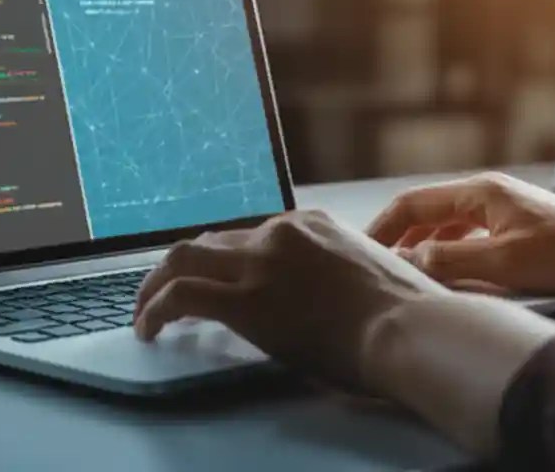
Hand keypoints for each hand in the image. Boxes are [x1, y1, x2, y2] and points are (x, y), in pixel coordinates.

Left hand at [133, 210, 445, 388]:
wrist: (411, 328)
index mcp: (314, 225)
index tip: (217, 281)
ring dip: (155, 284)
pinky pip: (181, 295)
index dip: (225, 262)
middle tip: (164, 293)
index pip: (251, 236)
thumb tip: (341, 300)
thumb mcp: (377, 277)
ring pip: (183, 258)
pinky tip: (149, 329)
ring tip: (144, 311)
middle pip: (212, 241)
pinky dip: (155, 308)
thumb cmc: (410, 316)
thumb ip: (346, 277)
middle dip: (183, 267)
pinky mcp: (247, 300)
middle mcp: (282, 234)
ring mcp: (262, 263)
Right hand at [367, 172, 554, 295]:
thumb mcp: (503, 262)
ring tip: (408, 281)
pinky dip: (453, 259)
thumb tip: (404, 261)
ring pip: (450, 231)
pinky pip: (473, 243)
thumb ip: (448, 261)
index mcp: (480, 192)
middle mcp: (491, 196)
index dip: (380, 229)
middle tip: (376, 271)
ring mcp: (508, 214)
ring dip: (426, 252)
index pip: (411, 203)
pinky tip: (452, 283)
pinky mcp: (525, 235)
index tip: (359, 255)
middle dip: (400, 241)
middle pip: (428, 215)